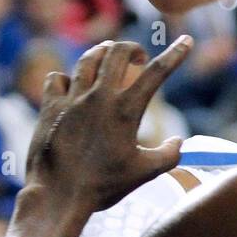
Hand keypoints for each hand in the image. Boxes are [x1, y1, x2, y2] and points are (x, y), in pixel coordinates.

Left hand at [25, 37, 192, 213]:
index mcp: (126, 110)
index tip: (186, 41)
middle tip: (138, 56)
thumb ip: (168, 155)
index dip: (175, 54)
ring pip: (87, 59)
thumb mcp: (145, 173)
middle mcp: (99, 97)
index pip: (157, 72)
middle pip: (118, 52)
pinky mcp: (50, 108)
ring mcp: (72, 100)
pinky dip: (67, 78)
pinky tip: (71, 86)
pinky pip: (57, 79)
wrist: (58, 196)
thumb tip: (178, 142)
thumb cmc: (103, 186)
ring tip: (107, 56)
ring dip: (101, 53)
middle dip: (132, 47)